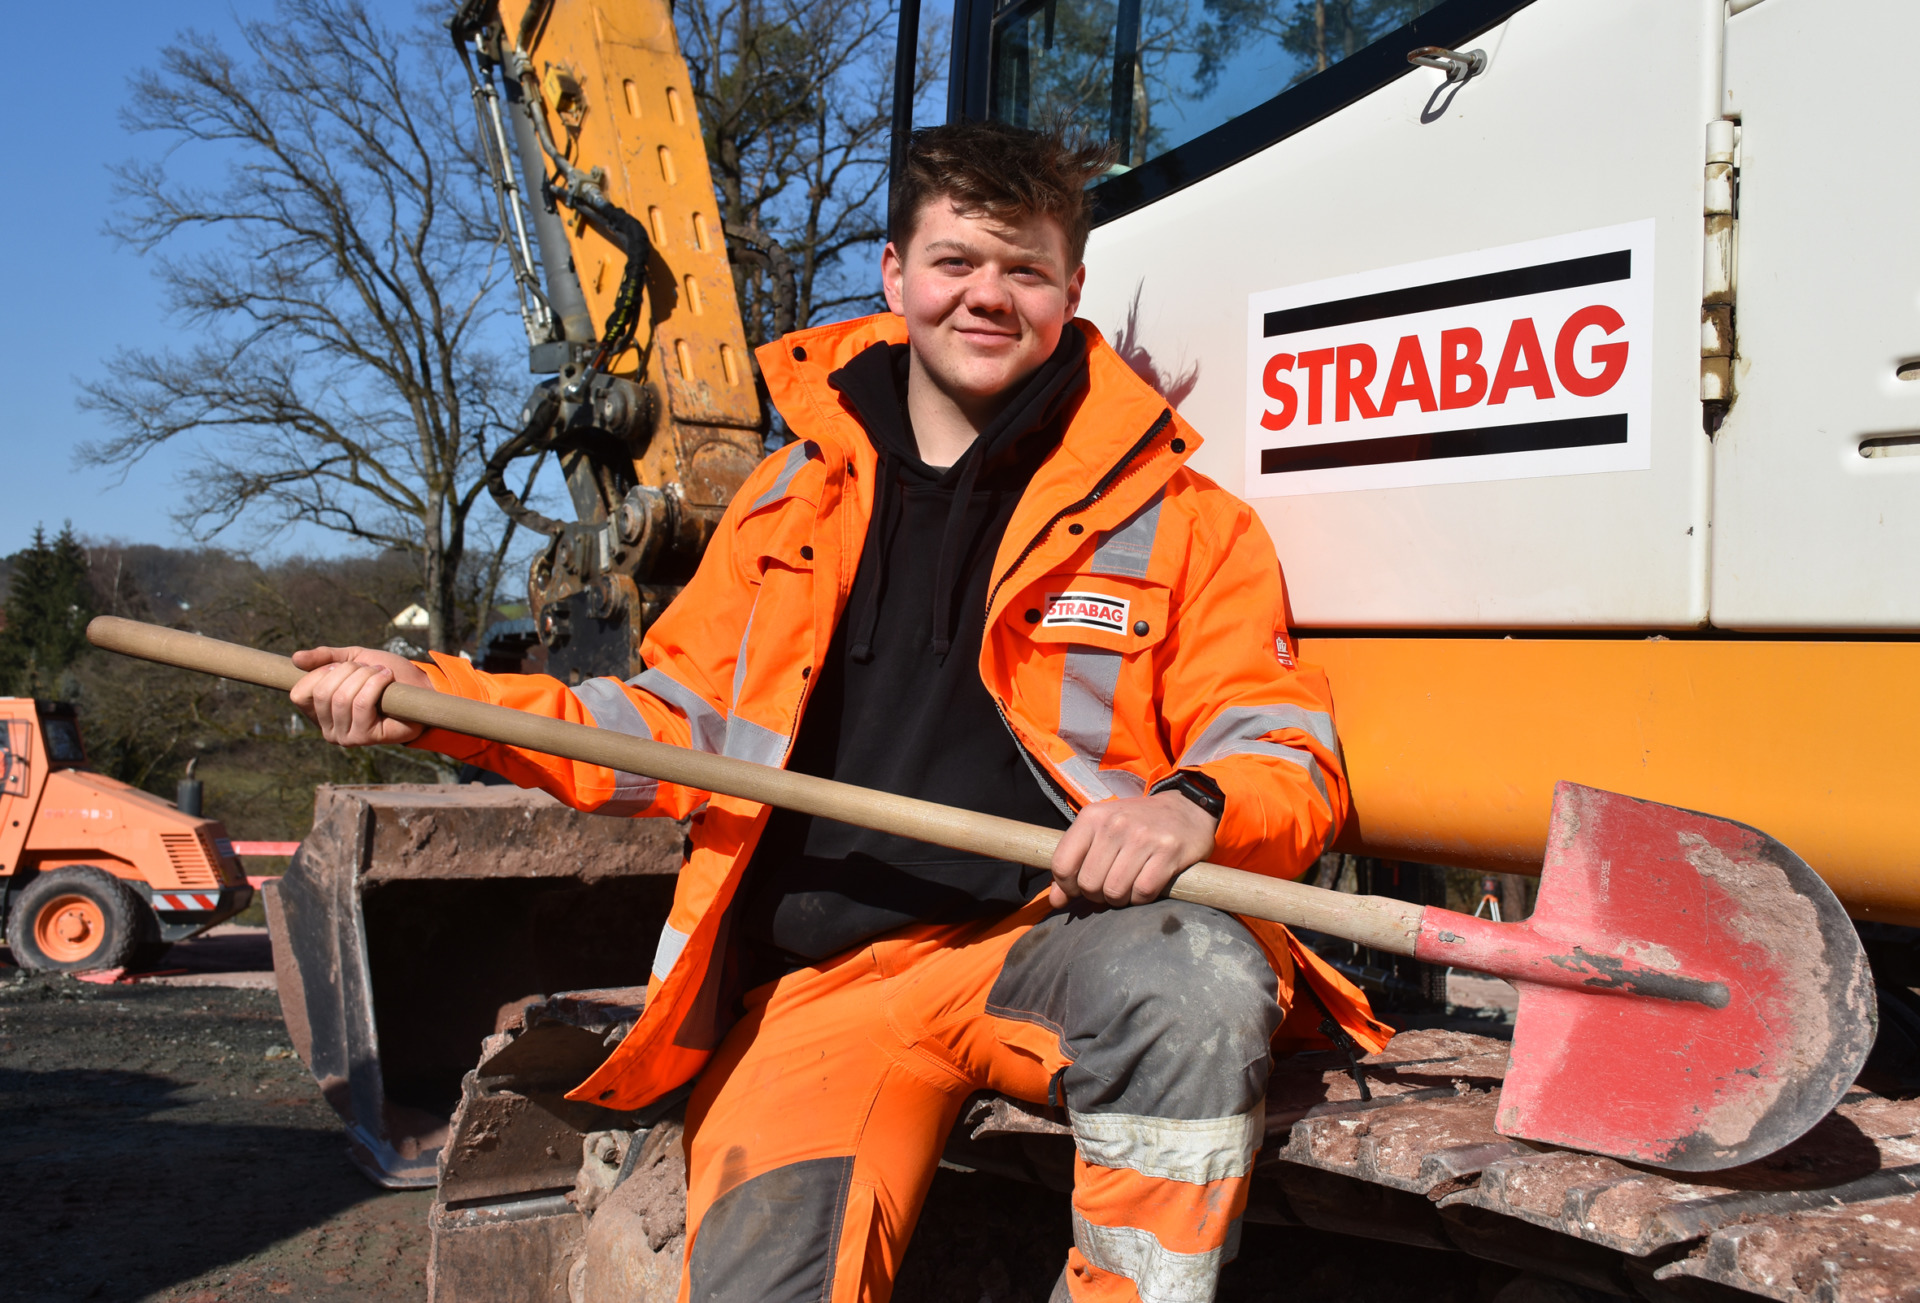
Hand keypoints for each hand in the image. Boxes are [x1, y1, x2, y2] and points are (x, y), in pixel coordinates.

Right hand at [289, 646, 430, 746]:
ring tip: (381, 673)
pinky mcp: (365, 738)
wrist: (420, 687)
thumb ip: (325, 658)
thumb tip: (295, 658)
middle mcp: (327, 729)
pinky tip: (386, 679)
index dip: (321, 672)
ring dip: (365, 676)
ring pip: (342, 697)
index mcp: (318, 712)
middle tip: (369, 669)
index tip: (343, 665)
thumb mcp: (353, 659)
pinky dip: (375, 684)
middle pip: (323, 692)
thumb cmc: (386, 676)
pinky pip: (361, 704)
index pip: (300, 693)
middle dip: (349, 671)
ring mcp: (345, 737)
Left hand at [1048, 790, 1218, 909]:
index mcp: (1092, 816)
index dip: (1067, 887)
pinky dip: (1141, 899)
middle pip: (1089, 884)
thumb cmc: (1138, 824)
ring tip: (1127, 887)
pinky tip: (1145, 887)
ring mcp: (1142, 838)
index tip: (1079, 889)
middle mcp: (1115, 824)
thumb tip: (1056, 901)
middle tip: (1109, 888)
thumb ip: (1075, 863)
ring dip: (1119, 899)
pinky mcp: (1168, 852)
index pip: (1062, 864)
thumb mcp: (1102, 833)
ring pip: (1114, 891)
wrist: (1187, 808)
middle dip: (1097, 895)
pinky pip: (1143, 892)